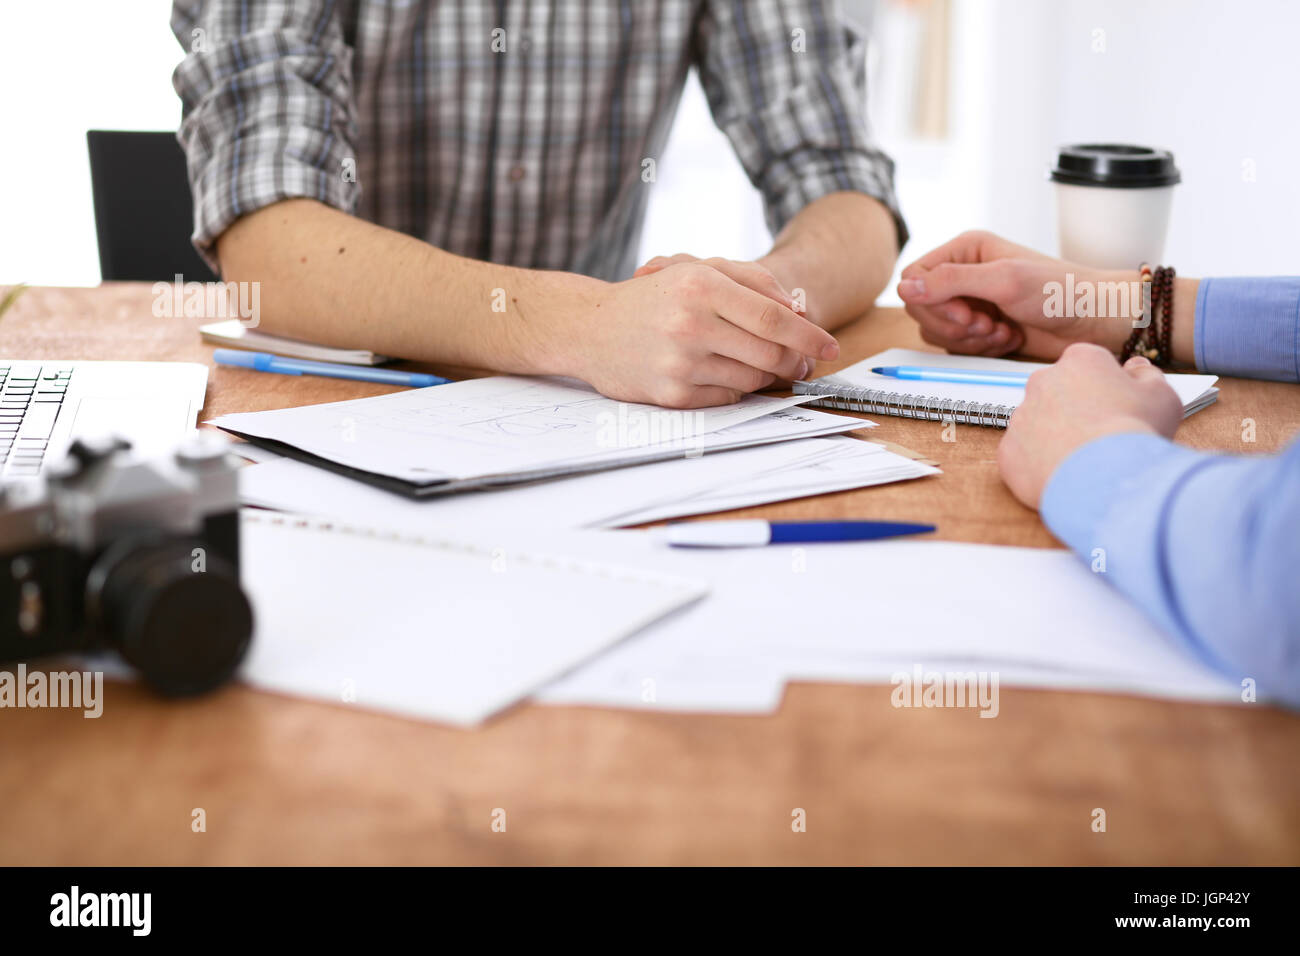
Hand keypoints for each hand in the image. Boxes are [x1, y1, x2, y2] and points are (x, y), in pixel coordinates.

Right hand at [563, 260, 838, 407]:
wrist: (591, 328)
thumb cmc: (653, 297)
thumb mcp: (697, 269)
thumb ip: (752, 282)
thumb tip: (800, 311)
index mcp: (701, 285)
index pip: (774, 318)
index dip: (809, 336)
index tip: (831, 346)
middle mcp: (690, 323)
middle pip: (770, 353)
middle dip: (796, 361)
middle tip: (803, 362)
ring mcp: (680, 361)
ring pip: (752, 379)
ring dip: (767, 376)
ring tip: (761, 365)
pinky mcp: (671, 394)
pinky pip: (727, 398)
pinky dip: (736, 388)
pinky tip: (723, 373)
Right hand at [896, 231, 1133, 359]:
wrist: (1093, 322)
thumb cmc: (1060, 292)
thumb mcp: (1003, 280)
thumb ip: (951, 281)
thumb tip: (904, 287)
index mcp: (965, 251)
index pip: (915, 277)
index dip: (931, 301)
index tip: (965, 312)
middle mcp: (963, 274)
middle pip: (921, 307)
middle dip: (953, 324)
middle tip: (986, 325)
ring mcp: (970, 303)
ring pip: (936, 330)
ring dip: (969, 339)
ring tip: (1002, 332)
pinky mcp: (978, 329)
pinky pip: (956, 346)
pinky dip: (980, 349)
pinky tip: (1007, 340)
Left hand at [997, 344, 1183, 508]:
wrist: (1105, 476)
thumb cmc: (1135, 433)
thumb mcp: (1161, 395)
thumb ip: (1146, 375)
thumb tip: (1134, 367)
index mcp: (1079, 359)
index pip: (1089, 366)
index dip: (1106, 388)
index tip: (1118, 408)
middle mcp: (1042, 381)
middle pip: (1060, 393)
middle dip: (1076, 410)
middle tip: (1101, 436)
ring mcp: (1021, 416)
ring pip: (1039, 424)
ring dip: (1056, 437)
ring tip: (1085, 459)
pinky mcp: (1008, 450)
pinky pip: (1023, 455)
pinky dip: (1039, 464)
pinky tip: (1064, 474)